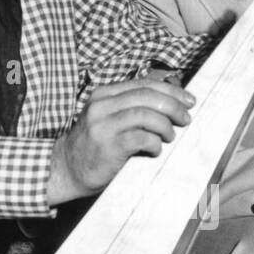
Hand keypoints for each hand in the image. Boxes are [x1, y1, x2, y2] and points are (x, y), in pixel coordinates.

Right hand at [47, 78, 194, 203]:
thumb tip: (171, 103)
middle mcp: (101, 106)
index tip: (188, 101)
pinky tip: (155, 150)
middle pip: (148, 96)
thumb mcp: (108, 118)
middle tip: (186, 119)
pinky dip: (154, 143)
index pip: (144, 84)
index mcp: (104, 94)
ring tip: (170, 136)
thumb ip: (131, 108)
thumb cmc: (95, 146)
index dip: (170, 91)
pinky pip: (141, 138)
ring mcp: (103, 125)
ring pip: (146, 115)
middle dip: (173, 106)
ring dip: (165, 126)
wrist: (66, 169)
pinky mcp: (108, 146)